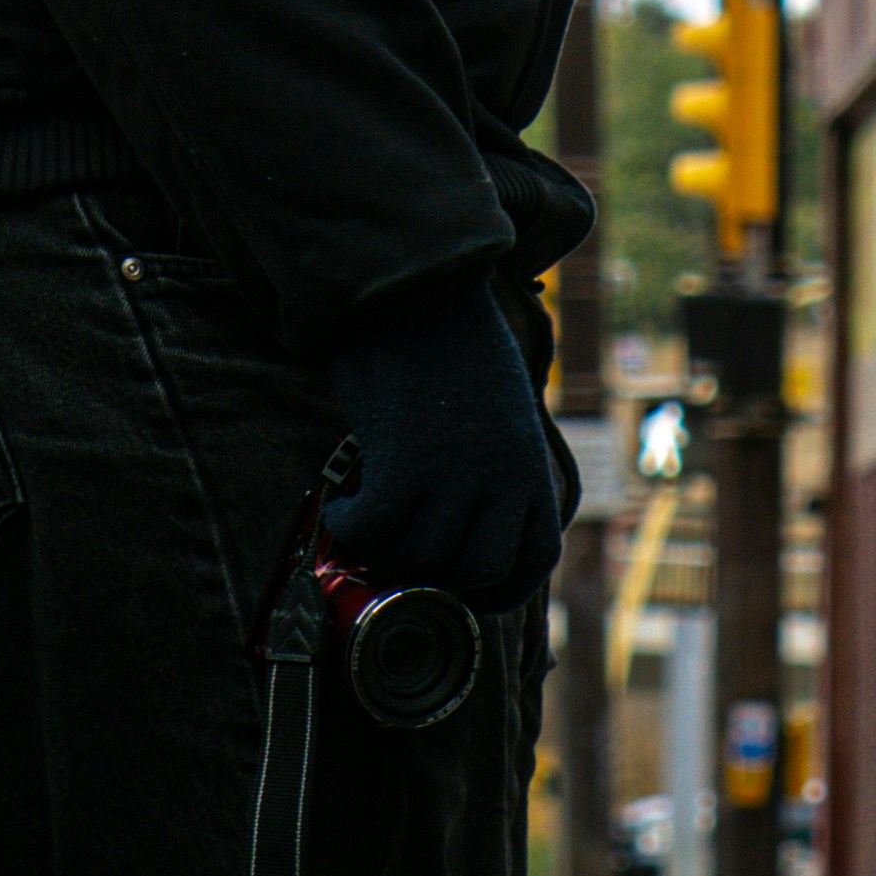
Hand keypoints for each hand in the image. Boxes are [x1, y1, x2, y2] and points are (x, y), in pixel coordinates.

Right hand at [317, 274, 569, 613]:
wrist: (415, 288)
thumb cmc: (447, 345)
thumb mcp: (496, 415)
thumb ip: (491, 469)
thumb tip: (459, 522)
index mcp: (531, 466)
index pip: (532, 560)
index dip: (495, 588)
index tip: (459, 588)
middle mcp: (504, 478)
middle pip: (475, 572)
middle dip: (433, 575)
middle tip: (397, 552)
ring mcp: (458, 474)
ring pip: (421, 558)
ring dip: (385, 551)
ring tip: (363, 518)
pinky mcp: (406, 463)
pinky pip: (375, 530)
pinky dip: (353, 527)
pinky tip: (343, 502)